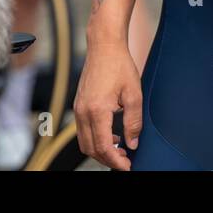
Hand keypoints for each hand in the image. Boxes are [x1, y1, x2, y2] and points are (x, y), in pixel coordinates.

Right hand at [74, 39, 141, 169]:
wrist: (104, 46)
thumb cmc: (120, 66)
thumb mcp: (134, 94)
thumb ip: (133, 122)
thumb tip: (132, 143)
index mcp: (97, 110)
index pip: (104, 147)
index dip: (116, 161)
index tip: (128, 166)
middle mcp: (83, 112)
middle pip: (91, 149)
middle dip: (108, 160)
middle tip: (126, 161)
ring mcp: (78, 108)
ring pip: (84, 142)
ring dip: (100, 151)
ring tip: (120, 150)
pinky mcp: (78, 105)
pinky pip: (83, 131)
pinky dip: (95, 139)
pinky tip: (112, 136)